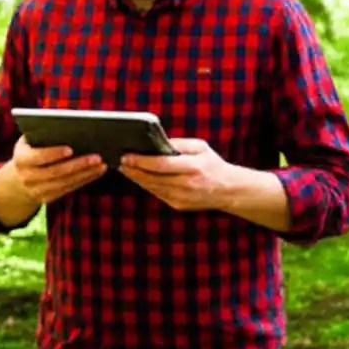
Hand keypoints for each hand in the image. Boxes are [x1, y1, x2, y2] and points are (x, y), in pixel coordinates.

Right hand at [8, 135, 106, 204]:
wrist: (17, 180)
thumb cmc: (30, 151)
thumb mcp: (29, 142)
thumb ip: (42, 134)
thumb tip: (68, 127)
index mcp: (21, 159)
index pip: (37, 157)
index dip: (53, 153)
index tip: (70, 149)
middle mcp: (27, 177)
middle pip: (56, 172)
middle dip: (78, 164)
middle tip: (97, 156)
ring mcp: (37, 191)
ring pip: (65, 183)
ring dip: (85, 173)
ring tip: (101, 164)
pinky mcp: (48, 198)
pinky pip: (69, 189)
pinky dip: (84, 180)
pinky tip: (97, 171)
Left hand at [119, 138, 235, 211]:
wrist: (228, 190)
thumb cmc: (213, 165)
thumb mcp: (200, 147)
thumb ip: (179, 144)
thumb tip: (157, 143)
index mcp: (192, 167)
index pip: (160, 164)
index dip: (140, 161)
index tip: (127, 156)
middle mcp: (186, 184)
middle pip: (152, 178)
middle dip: (133, 170)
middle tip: (121, 162)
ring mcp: (181, 197)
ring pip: (152, 187)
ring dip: (137, 178)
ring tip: (126, 169)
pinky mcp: (178, 205)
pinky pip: (157, 194)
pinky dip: (147, 185)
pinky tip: (140, 178)